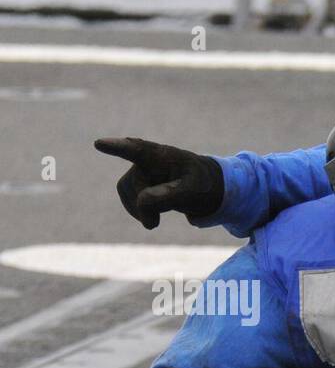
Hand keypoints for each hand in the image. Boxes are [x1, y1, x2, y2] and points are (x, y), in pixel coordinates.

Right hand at [94, 137, 223, 228]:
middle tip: (156, 224)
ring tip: (156, 220)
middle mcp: (146, 160)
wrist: (202, 188)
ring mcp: (139, 171)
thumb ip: (168, 196)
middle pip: (134, 184)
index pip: (137, 150)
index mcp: (162, 156)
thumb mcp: (192, 192)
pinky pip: (129, 200)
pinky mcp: (136, 184)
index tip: (99, 144)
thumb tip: (141, 202)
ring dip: (139, 210)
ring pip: (127, 193)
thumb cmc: (200, 185)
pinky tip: (151, 217)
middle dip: (144, 204)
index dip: (118, 148)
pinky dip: (138, 213)